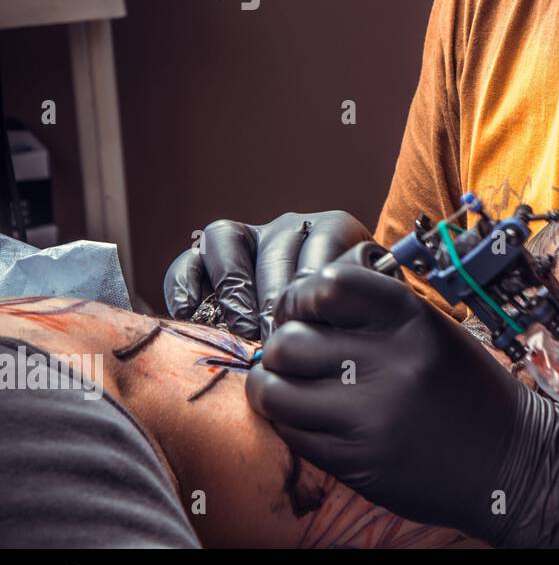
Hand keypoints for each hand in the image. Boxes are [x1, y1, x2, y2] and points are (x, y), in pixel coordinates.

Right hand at [162, 210, 370, 339]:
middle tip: (276, 338)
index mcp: (335, 229)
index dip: (314, 283)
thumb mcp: (368, 311)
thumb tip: (341, 324)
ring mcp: (247, 238)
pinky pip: (188, 262)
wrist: (330, 329)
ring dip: (234, 290)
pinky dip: (185, 288)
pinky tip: (196, 319)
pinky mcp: (206, 257)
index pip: (324, 239)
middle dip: (274, 297)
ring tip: (242, 332)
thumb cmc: (350, 325)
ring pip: (226, 241)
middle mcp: (289, 226)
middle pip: (275, 247)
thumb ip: (361, 306)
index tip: (313, 323)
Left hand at [245, 262, 558, 545]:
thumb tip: (301, 300)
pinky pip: (292, 434)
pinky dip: (291, 424)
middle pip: (290, 340)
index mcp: (413, 320)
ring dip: (274, 387)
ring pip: (276, 389)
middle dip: (282, 346)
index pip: (328, 285)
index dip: (300, 295)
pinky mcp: (358, 461)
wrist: (514, 460)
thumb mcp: (435, 331)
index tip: (300, 310)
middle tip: (293, 355)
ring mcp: (373, 416)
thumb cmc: (468, 389)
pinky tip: (311, 420)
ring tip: (290, 388)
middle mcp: (392, 363)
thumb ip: (377, 314)